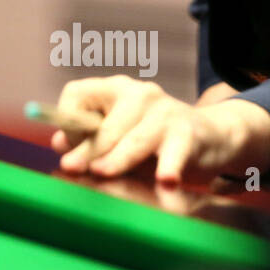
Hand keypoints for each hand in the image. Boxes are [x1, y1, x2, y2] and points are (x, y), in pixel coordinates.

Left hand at [50, 75, 269, 183]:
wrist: (212, 136)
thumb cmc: (155, 139)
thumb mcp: (120, 136)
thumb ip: (90, 139)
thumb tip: (57, 142)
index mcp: (116, 89)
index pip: (77, 94)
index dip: (66, 119)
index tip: (69, 145)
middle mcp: (140, 94)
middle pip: (105, 125)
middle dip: (87, 148)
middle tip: (71, 166)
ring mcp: (166, 112)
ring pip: (134, 141)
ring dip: (116, 159)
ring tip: (102, 171)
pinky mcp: (188, 134)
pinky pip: (174, 153)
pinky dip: (169, 166)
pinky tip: (166, 180)